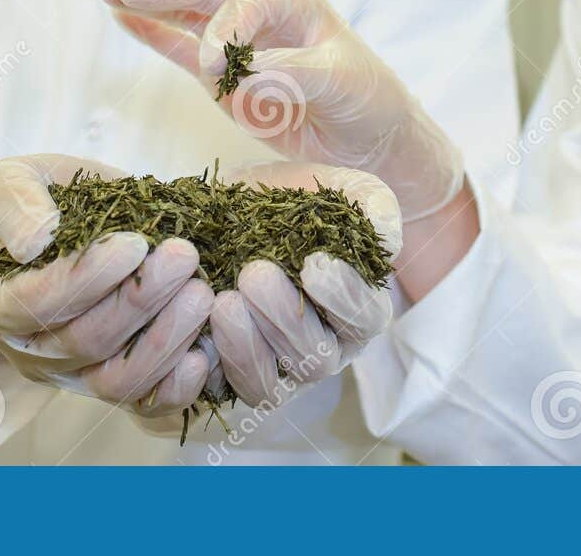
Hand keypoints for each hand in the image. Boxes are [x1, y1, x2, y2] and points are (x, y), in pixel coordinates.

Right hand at [0, 153, 214, 416]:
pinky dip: (179, 387)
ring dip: (166, 338)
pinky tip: (205, 351)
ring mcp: (78, 376)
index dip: (88, 278)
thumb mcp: (13, 178)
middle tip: (185, 256)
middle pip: (86, 342)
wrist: (81, 218)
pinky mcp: (119, 386)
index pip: (37, 305)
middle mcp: (34, 353)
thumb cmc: (44, 200)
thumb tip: (35, 241)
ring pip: (118, 381)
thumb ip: (15, 200)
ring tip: (202, 291)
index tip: (135, 243)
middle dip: (140, 299)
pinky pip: (148, 406)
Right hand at [100, 0, 462, 218]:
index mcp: (295, 3)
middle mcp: (264, 16)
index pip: (247, 1)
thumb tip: (242, 73)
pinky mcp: (226, 79)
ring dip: (148, 3)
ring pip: (187, 17)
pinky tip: (123, 18)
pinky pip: (182, 51)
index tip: (213, 64)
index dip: (224, 27)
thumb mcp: (344, 85)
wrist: (378, 143)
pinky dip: (154, 34)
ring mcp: (241, 46)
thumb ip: (295, 75)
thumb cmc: (372, 102)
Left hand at [206, 162, 401, 408]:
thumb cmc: (303, 200)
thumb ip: (372, 206)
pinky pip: (216, 390)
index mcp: (357, 311)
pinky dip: (204, 365)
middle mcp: (321, 350)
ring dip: (245, 347)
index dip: (342, 297)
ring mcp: (273, 369)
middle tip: (254, 274)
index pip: (363, 320)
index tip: (314, 264)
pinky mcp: (225, 374)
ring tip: (223, 301)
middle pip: (315, 359)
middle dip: (285, 318)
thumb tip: (384, 232)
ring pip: (267, 386)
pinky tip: (196, 328)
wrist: (240, 202)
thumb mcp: (343, 190)